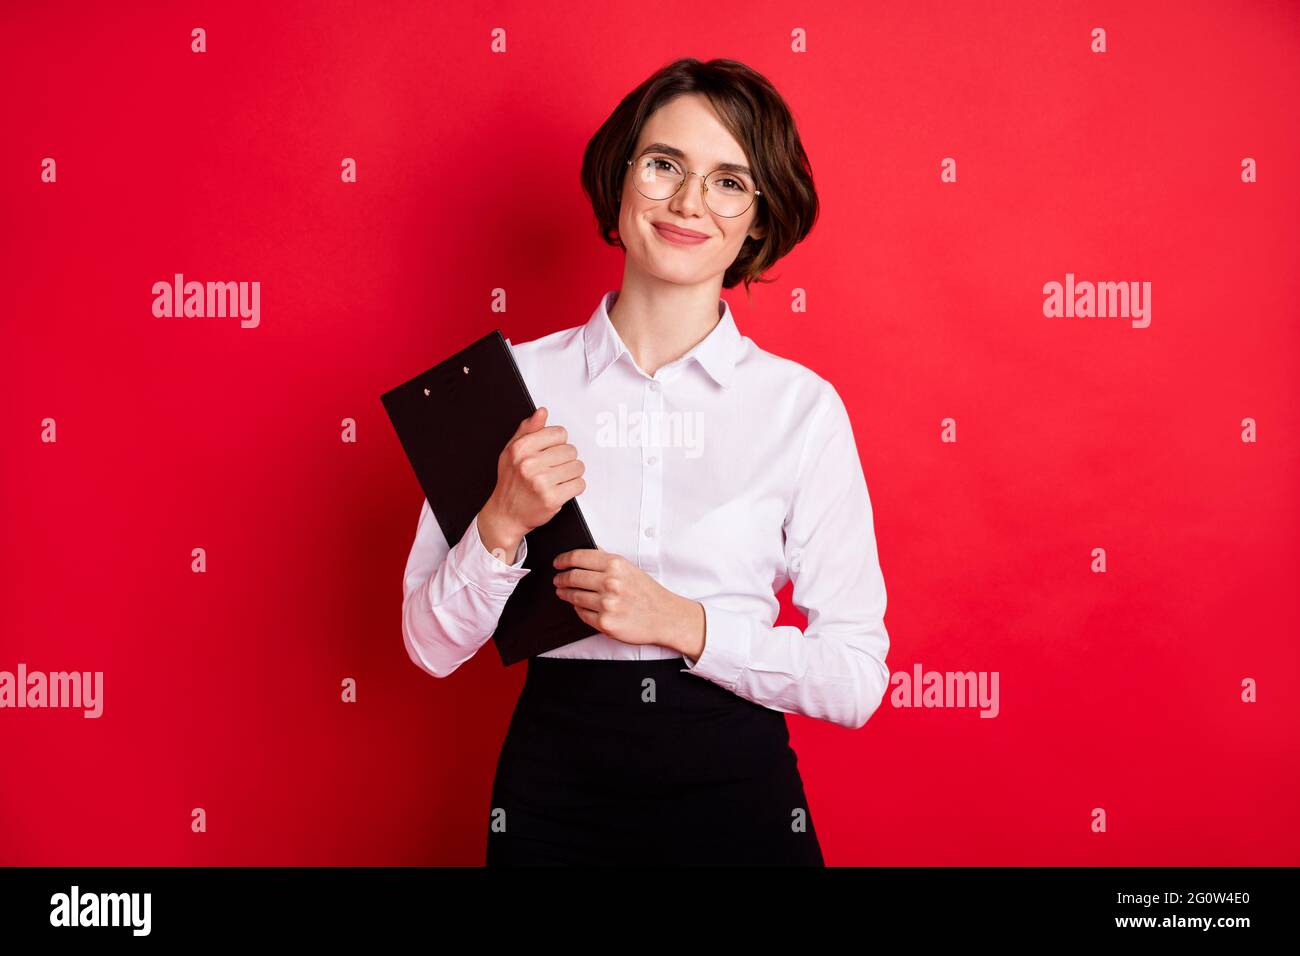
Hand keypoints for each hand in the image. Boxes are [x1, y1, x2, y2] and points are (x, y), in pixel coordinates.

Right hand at [479, 407, 585, 557]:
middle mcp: (529, 464)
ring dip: (571, 473)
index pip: (559, 433)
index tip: (551, 452)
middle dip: (565, 459)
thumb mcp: (511, 452)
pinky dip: (574, 487)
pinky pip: (579, 484)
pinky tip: (561, 489)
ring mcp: (541, 482)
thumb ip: (527, 430)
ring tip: (557, 479)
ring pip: (578, 467)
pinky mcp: (552, 499)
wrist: (505, 515)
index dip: (558, 443)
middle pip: (570, 450)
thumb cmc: (510, 482)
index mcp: (520, 449)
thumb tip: (542, 412)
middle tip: (553, 469)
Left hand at [552, 549, 704, 655]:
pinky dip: (578, 609)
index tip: (557, 563)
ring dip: (565, 594)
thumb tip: (586, 551)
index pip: (578, 557)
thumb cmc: (647, 592)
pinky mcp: (605, 622)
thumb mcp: (629, 568)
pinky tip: (579, 605)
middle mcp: (610, 583)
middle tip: (558, 579)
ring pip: (574, 596)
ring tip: (563, 592)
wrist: (664, 616)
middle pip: (572, 577)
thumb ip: (607, 559)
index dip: (563, 559)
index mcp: (616, 565)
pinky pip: (582, 614)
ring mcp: (607, 604)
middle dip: (561, 578)